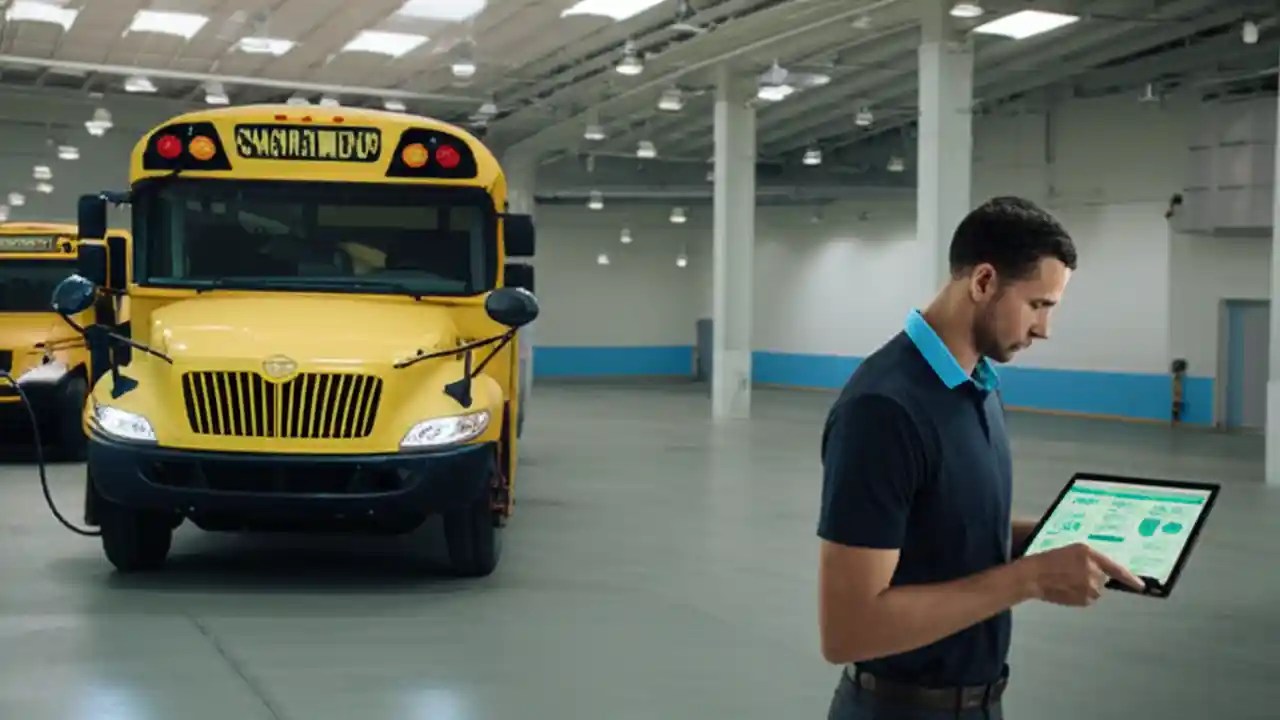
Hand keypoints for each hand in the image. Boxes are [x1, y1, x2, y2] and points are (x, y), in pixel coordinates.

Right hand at [1024, 543, 1144, 605]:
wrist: (1033, 575)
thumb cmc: (1048, 560)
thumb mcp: (1071, 551)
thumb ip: (1090, 559)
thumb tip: (1105, 572)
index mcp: (1089, 554)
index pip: (1116, 568)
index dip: (1131, 578)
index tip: (1141, 586)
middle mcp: (1093, 570)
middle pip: (1104, 579)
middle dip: (1094, 577)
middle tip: (1075, 574)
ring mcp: (1090, 586)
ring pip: (1096, 590)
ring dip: (1087, 587)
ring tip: (1068, 581)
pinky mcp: (1084, 599)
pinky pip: (1088, 598)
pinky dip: (1080, 595)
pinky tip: (1066, 589)